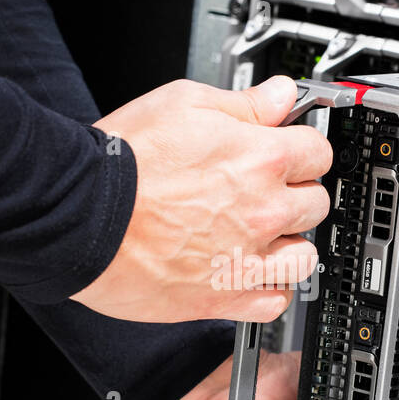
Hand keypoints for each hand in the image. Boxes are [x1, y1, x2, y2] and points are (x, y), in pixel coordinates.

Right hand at [72, 76, 331, 322]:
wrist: (80, 214)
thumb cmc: (122, 161)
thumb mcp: (183, 102)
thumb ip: (243, 103)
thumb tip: (281, 96)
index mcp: (260, 159)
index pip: (319, 152)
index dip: (301, 148)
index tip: (288, 152)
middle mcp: (262, 211)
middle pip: (315, 204)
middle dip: (295, 194)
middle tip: (266, 192)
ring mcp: (246, 259)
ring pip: (305, 258)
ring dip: (289, 246)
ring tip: (262, 237)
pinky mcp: (223, 297)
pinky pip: (274, 303)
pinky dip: (268, 290)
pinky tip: (248, 273)